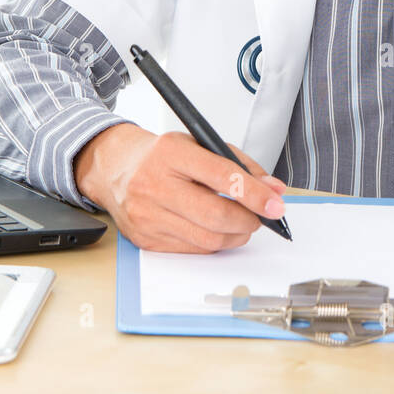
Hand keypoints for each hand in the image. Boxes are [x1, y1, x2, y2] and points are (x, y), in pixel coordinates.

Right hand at [73, 124, 288, 252]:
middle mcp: (155, 185)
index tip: (276, 203)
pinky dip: (214, 242)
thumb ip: (240, 164)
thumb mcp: (200, 144)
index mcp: (171, 153)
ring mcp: (147, 215)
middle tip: (261, 216)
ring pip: (207, 238)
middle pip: (215, 214)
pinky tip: (218, 230)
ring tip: (243, 223)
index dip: (255, 193)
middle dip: (248, 220)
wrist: (116, 170)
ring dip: (235, 235)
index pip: (223, 176)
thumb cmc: (163, 156)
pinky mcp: (145, 240)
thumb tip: (273, 189)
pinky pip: (192, 249)